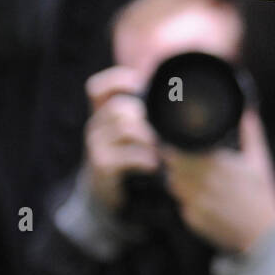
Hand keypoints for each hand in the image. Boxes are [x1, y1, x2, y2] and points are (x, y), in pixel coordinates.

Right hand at [83, 66, 159, 213]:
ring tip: (163, 147)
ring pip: (124, 128)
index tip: (139, 84)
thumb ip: (144, 115)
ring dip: (149, 136)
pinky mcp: (102, 166)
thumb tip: (178, 95)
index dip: (117, 81)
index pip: (97, 88)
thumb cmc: (126, 157)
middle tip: (162, 127)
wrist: (105, 194)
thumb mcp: (130, 133)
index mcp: (103, 113)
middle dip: (144, 114)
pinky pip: (127, 155)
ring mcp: (96, 146)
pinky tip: (154, 164)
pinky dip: (146, 158)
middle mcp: (96, 126)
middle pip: (118, 107)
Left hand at [162, 110, 274, 253]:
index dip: (175, 146)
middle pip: (174, 166)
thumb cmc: (263, 197)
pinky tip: (201, 197)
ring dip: (179, 178)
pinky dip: (186, 199)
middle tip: (180, 156)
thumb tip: (248, 112)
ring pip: (174, 184)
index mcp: (220, 166)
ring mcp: (197, 204)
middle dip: (175, 161)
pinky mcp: (193, 220)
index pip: (181, 151)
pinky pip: (181, 203)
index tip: (175, 142)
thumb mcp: (261, 162)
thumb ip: (251, 135)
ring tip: (193, 177)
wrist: (264, 237)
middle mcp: (205, 184)